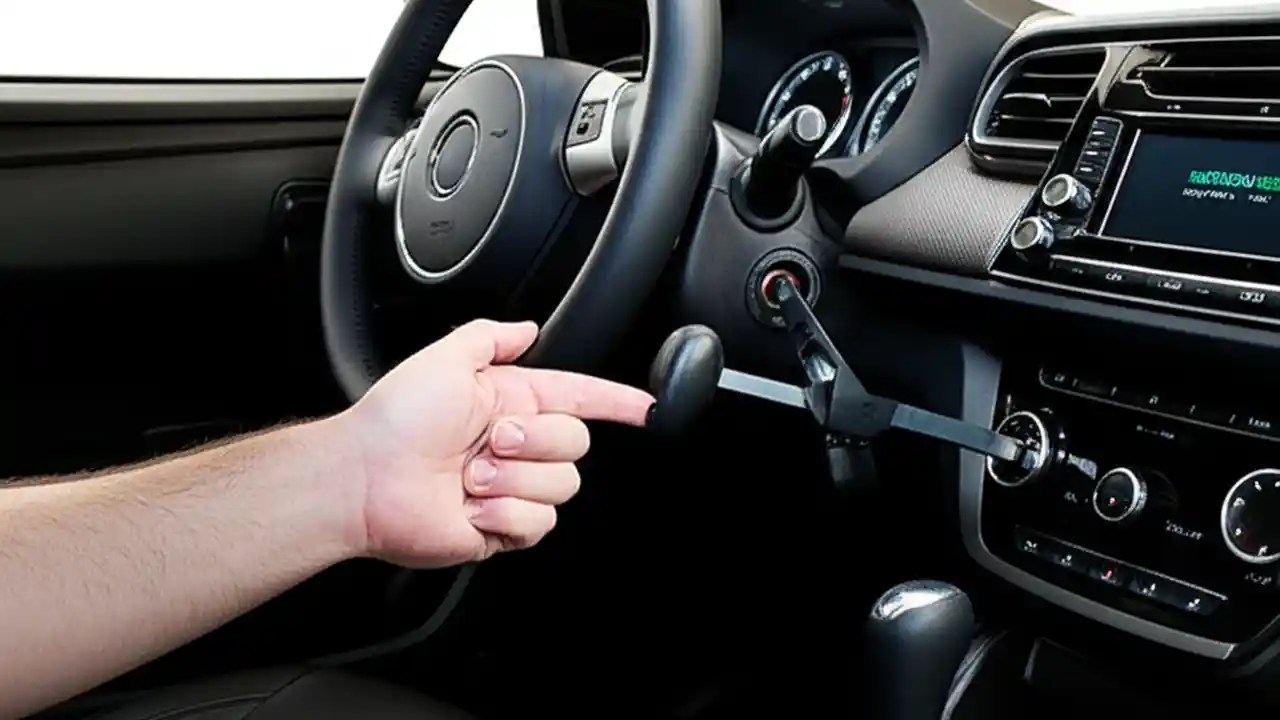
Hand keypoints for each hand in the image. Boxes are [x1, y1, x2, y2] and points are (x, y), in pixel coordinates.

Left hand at [339, 320, 653, 567]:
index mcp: (509, 403)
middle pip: (576, 443)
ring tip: (471, 477)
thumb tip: (527, 329)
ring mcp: (510, 488)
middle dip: (536, 440)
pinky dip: (505, 515)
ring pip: (561, 486)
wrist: (364, 480)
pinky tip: (472, 507)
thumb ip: (491, 337)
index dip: (615, 402)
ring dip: (514, 480)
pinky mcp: (502, 528)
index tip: (645, 407)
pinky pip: (538, 523)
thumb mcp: (444, 358)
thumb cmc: (395, 420)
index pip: (579, 398)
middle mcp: (515, 446)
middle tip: (490, 441)